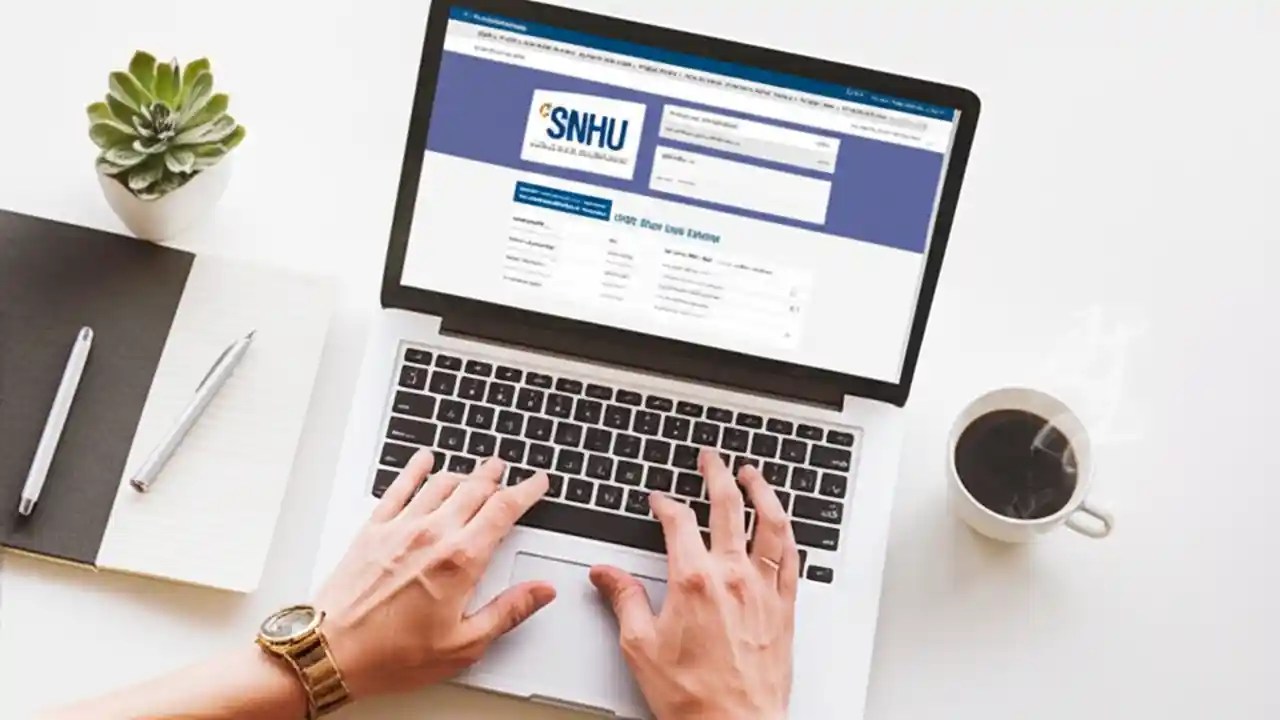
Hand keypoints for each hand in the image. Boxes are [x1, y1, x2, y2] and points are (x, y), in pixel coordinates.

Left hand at [313, 452, 555, 698]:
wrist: (331, 652)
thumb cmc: (392, 655)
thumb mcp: (464, 645)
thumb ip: (508, 611)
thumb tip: (541, 591)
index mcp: (461, 561)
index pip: (504, 510)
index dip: (526, 491)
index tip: (537, 483)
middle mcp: (433, 535)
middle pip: (475, 489)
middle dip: (496, 476)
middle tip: (507, 469)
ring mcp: (401, 528)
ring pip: (441, 484)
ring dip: (463, 472)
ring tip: (476, 469)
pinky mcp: (373, 530)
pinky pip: (399, 487)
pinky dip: (415, 469)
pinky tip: (423, 460)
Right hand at [591, 449, 798, 719]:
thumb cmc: (692, 696)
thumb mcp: (640, 646)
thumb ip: (624, 600)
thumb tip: (606, 575)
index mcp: (694, 580)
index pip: (678, 521)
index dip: (666, 503)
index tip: (659, 501)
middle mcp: (733, 576)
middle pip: (728, 505)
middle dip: (716, 473)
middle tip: (711, 458)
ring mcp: (764, 589)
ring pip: (770, 522)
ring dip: (761, 491)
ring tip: (752, 474)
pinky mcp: (785, 606)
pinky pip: (791, 557)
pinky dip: (785, 533)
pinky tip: (780, 525)